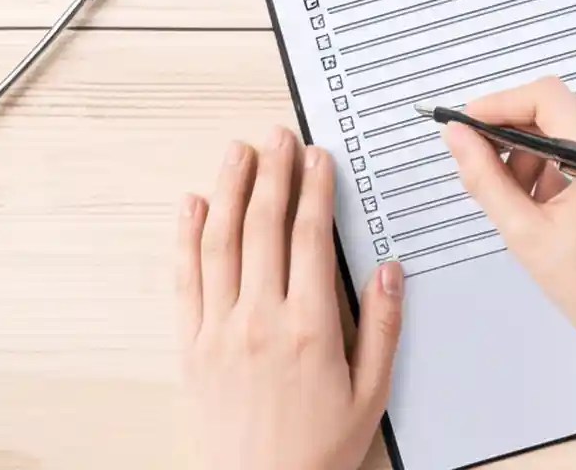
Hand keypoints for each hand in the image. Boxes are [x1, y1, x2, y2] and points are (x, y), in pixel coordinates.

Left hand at [176, 128, 404, 469]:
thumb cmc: (316, 448)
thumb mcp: (370, 393)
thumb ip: (382, 328)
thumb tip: (389, 272)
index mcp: (309, 327)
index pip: (310, 238)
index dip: (314, 190)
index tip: (317, 159)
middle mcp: (259, 320)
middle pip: (264, 227)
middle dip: (273, 174)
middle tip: (278, 136)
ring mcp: (219, 330)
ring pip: (221, 242)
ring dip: (230, 190)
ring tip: (238, 153)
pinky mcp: (191, 345)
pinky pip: (186, 279)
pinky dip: (187, 237)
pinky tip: (194, 206)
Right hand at [441, 77, 575, 363]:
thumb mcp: (524, 233)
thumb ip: (485, 178)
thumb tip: (456, 137)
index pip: (548, 97)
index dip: (501, 104)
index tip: (468, 125)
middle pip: (561, 108)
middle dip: (517, 133)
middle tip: (486, 167)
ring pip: (575, 127)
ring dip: (538, 151)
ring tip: (521, 200)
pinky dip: (563, 164)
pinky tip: (550, 205)